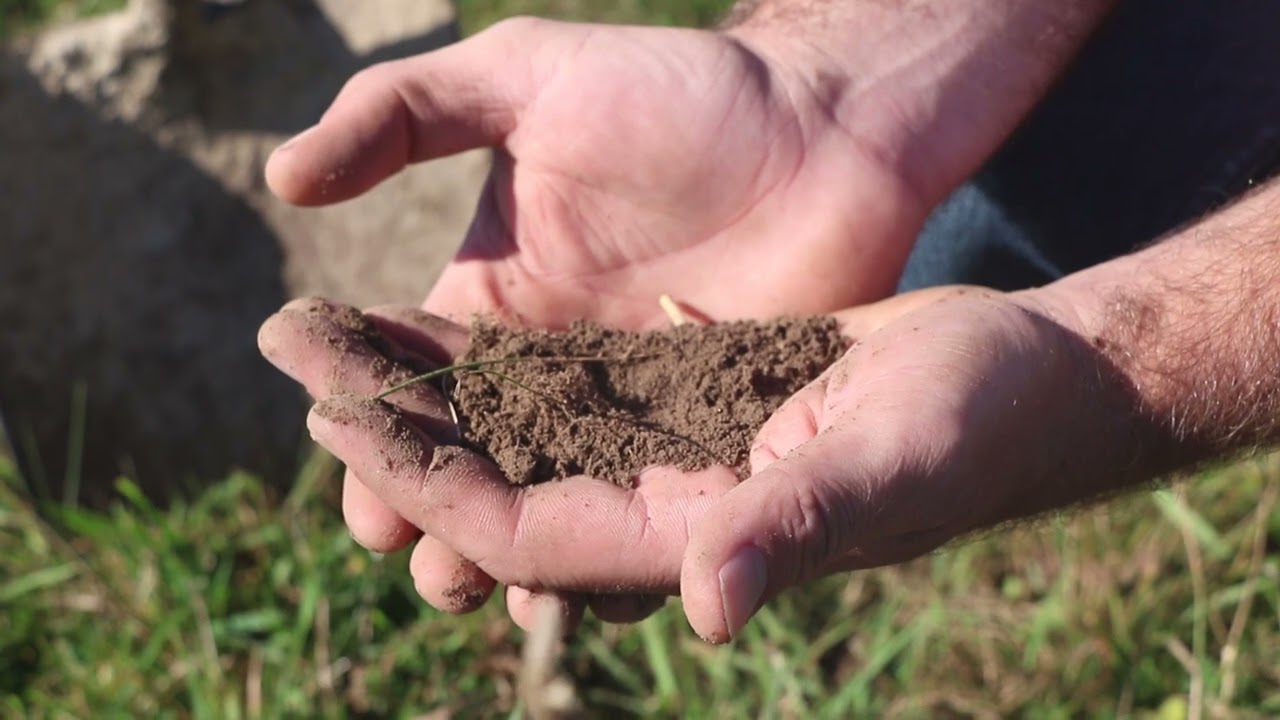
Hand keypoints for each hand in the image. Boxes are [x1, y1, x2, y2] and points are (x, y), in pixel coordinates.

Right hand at [263, 17, 933, 629]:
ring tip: (469, 579)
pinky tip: (581, 585)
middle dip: (418, 496)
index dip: (365, 402)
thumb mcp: (525, 75)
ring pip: (545, 497)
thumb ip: (404, 113)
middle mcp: (550, 365)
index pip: (407, 369)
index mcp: (494, 295)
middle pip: (466, 452)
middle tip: (392, 536)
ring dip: (500, 544)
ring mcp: (626, 409)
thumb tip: (281, 178)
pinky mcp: (699, 434)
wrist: (828, 123)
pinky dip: (604, 549)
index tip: (332, 435)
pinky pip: (638, 506)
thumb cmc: (681, 88)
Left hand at [289, 285, 1135, 640]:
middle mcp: (664, 505)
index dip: (427, 479)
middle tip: (287, 343)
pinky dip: (503, 351)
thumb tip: (709, 604)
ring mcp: (671, 452)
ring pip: (517, 424)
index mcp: (694, 536)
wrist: (1021, 377)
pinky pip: (570, 381)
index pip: (525, 526)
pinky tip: (442, 311)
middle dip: (391, 419)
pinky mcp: (686, 401)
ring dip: (428, 377)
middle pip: (495, 475)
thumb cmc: (980, 423)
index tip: (335, 417)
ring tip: (333, 318)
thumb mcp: (896, 466)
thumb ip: (801, 528)